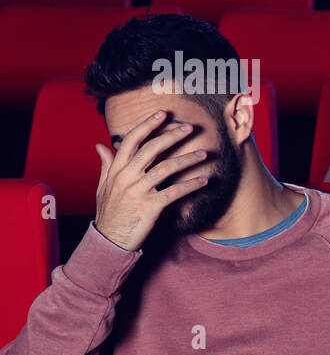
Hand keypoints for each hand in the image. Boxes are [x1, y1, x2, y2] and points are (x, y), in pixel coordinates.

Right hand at [93, 111, 210, 250]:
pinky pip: (174, 192)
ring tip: (204, 153)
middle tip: (189, 127)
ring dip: (188, 159)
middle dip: (171, 135)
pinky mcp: (150, 206)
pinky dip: (191, 185)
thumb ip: (105, 165)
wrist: (109, 240)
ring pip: (166, 168)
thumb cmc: (109, 212)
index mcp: (117, 170)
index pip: (132, 140)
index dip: (148, 124)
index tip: (162, 114)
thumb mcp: (102, 187)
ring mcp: (138, 191)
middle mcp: (126, 177)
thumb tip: (100, 146)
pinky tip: (204, 180)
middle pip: (151, 149)